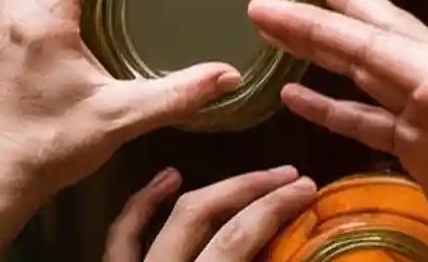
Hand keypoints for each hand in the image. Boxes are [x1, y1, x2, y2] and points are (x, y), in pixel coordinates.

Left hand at [103, 167, 315, 261]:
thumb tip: (297, 252)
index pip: (237, 237)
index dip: (275, 208)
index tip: (306, 187)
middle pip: (205, 214)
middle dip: (251, 189)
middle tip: (289, 175)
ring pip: (169, 216)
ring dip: (210, 189)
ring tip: (249, 176)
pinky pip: (121, 237)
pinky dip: (144, 204)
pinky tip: (168, 177)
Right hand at [247, 0, 427, 261]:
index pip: (372, 41)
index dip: (318, 19)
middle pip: (370, 33)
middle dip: (325, 3)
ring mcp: (424, 113)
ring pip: (361, 69)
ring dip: (318, 47)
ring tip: (275, 24)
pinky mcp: (416, 145)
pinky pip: (364, 117)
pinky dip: (329, 105)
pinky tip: (296, 95)